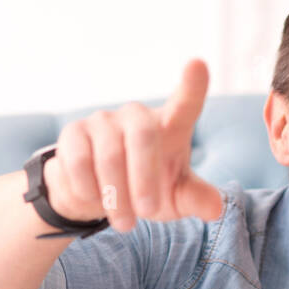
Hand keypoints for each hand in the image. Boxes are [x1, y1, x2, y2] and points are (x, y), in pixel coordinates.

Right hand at [43, 59, 223, 229]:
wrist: (98, 197)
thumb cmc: (146, 191)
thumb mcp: (175, 200)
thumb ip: (195, 199)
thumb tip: (215, 208)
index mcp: (170, 126)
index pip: (185, 101)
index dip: (192, 85)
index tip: (197, 65)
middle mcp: (137, 116)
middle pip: (144, 136)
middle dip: (144, 180)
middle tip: (147, 214)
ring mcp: (103, 121)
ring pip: (110, 155)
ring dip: (117, 196)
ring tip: (125, 223)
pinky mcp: (73, 133)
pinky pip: (79, 161)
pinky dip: (89, 189)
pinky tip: (95, 200)